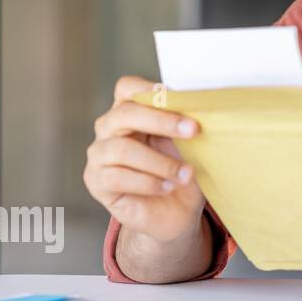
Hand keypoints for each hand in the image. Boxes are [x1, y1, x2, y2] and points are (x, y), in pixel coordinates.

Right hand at [84, 76, 205, 243]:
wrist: (176, 212)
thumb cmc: (182, 171)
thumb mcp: (189, 145)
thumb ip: (187, 125)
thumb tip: (205, 107)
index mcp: (131, 111)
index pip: (127, 88)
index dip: (149, 89)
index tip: (181, 98)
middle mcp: (109, 129)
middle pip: (125, 114)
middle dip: (162, 120)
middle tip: (194, 130)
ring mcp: (99, 155)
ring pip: (122, 149)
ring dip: (160, 162)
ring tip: (185, 174)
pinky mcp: (96, 181)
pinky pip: (117, 177)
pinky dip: (148, 182)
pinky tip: (167, 187)